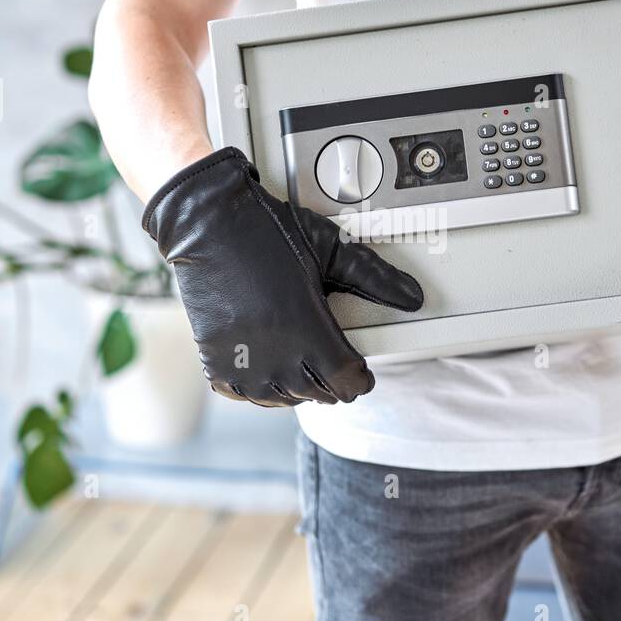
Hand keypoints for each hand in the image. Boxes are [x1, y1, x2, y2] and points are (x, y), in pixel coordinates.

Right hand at [142, 147, 423, 405]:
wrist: (207, 221)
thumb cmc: (267, 230)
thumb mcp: (330, 248)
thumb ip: (374, 278)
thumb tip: (413, 297)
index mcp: (308, 328)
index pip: (347, 382)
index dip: (360, 378)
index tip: (360, 369)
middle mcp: (275, 353)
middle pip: (320, 394)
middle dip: (332, 379)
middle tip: (332, 356)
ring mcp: (243, 362)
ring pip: (284, 399)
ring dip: (299, 385)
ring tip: (301, 358)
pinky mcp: (217, 362)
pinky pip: (248, 395)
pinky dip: (262, 386)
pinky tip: (269, 364)